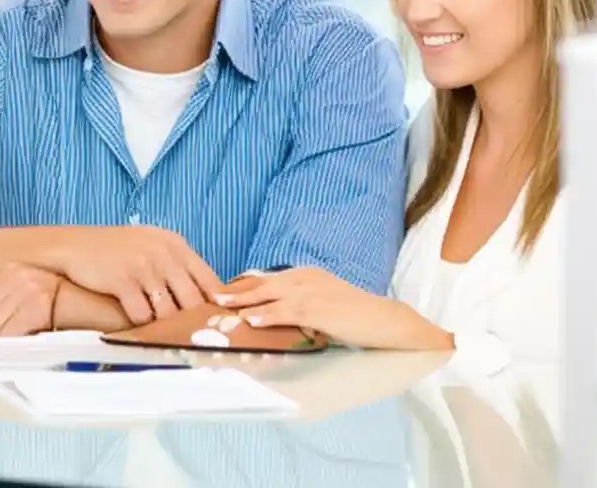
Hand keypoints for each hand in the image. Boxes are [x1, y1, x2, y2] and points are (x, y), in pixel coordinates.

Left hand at [0, 263, 60, 336]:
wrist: (103, 308)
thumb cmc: (66, 310)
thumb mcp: (31, 299)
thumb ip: (5, 308)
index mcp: (11, 269)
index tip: (8, 331)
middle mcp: (18, 274)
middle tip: (24, 335)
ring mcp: (29, 287)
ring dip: (12, 341)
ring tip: (34, 333)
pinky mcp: (39, 305)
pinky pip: (12, 335)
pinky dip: (21, 343)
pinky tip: (38, 335)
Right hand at [53, 226, 221, 324]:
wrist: (72, 247)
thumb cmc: (114, 251)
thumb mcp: (151, 246)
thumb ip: (177, 266)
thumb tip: (208, 297)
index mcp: (175, 245)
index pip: (210, 282)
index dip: (215, 306)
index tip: (215, 324)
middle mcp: (164, 254)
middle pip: (193, 302)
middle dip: (190, 322)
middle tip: (186, 336)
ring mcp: (144, 267)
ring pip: (169, 313)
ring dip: (163, 325)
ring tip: (158, 331)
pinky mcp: (123, 281)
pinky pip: (142, 316)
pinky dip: (139, 324)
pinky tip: (133, 322)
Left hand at [212, 266, 452, 349]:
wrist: (384, 319)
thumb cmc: (354, 315)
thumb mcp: (322, 302)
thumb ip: (299, 305)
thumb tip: (275, 317)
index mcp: (305, 274)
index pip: (266, 279)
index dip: (242, 286)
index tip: (221, 292)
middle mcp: (305, 278)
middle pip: (261, 284)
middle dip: (235, 292)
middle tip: (211, 297)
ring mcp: (311, 292)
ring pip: (269, 296)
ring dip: (243, 303)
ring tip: (221, 309)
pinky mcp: (318, 309)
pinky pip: (286, 312)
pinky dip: (267, 316)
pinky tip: (251, 321)